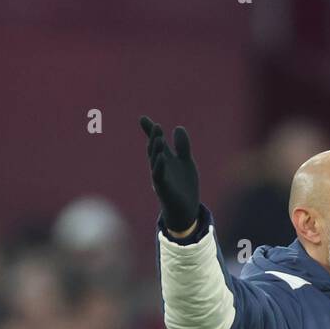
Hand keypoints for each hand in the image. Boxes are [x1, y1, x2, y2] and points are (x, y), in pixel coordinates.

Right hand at [139, 117, 200, 234]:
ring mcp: (160, 177)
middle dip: (154, 138)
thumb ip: (182, 146)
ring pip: (155, 161)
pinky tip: (161, 157)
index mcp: (165, 159)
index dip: (150, 130)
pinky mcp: (163, 189)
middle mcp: (160, 167)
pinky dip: (159, 166)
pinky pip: (159, 175)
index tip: (142, 118)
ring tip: (159, 137)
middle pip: (154, 149)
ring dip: (156, 149)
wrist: (186, 211)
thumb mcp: (186, 162)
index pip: (157, 142)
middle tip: (156, 126)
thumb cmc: (185, 187)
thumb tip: (178, 127)